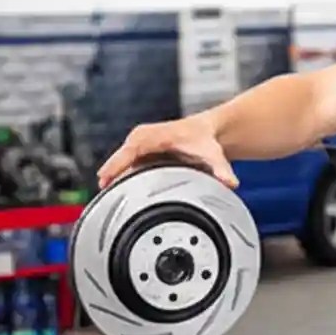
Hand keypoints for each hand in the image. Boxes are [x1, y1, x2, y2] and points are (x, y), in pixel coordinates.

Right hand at [96, 113, 238, 189]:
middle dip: (110, 177)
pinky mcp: (138, 152)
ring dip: (114, 179)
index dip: (115, 165)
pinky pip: (124, 165)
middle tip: (104, 201)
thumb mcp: (213, 155)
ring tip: (107, 203)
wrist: (206, 131)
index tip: (104, 179)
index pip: (129, 150)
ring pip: (120, 163)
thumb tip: (231, 182)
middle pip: (119, 159)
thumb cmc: (205, 141)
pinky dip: (120, 178)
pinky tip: (117, 195)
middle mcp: (141, 138)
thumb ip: (221, 170)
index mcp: (153, 136)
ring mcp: (138, 145)